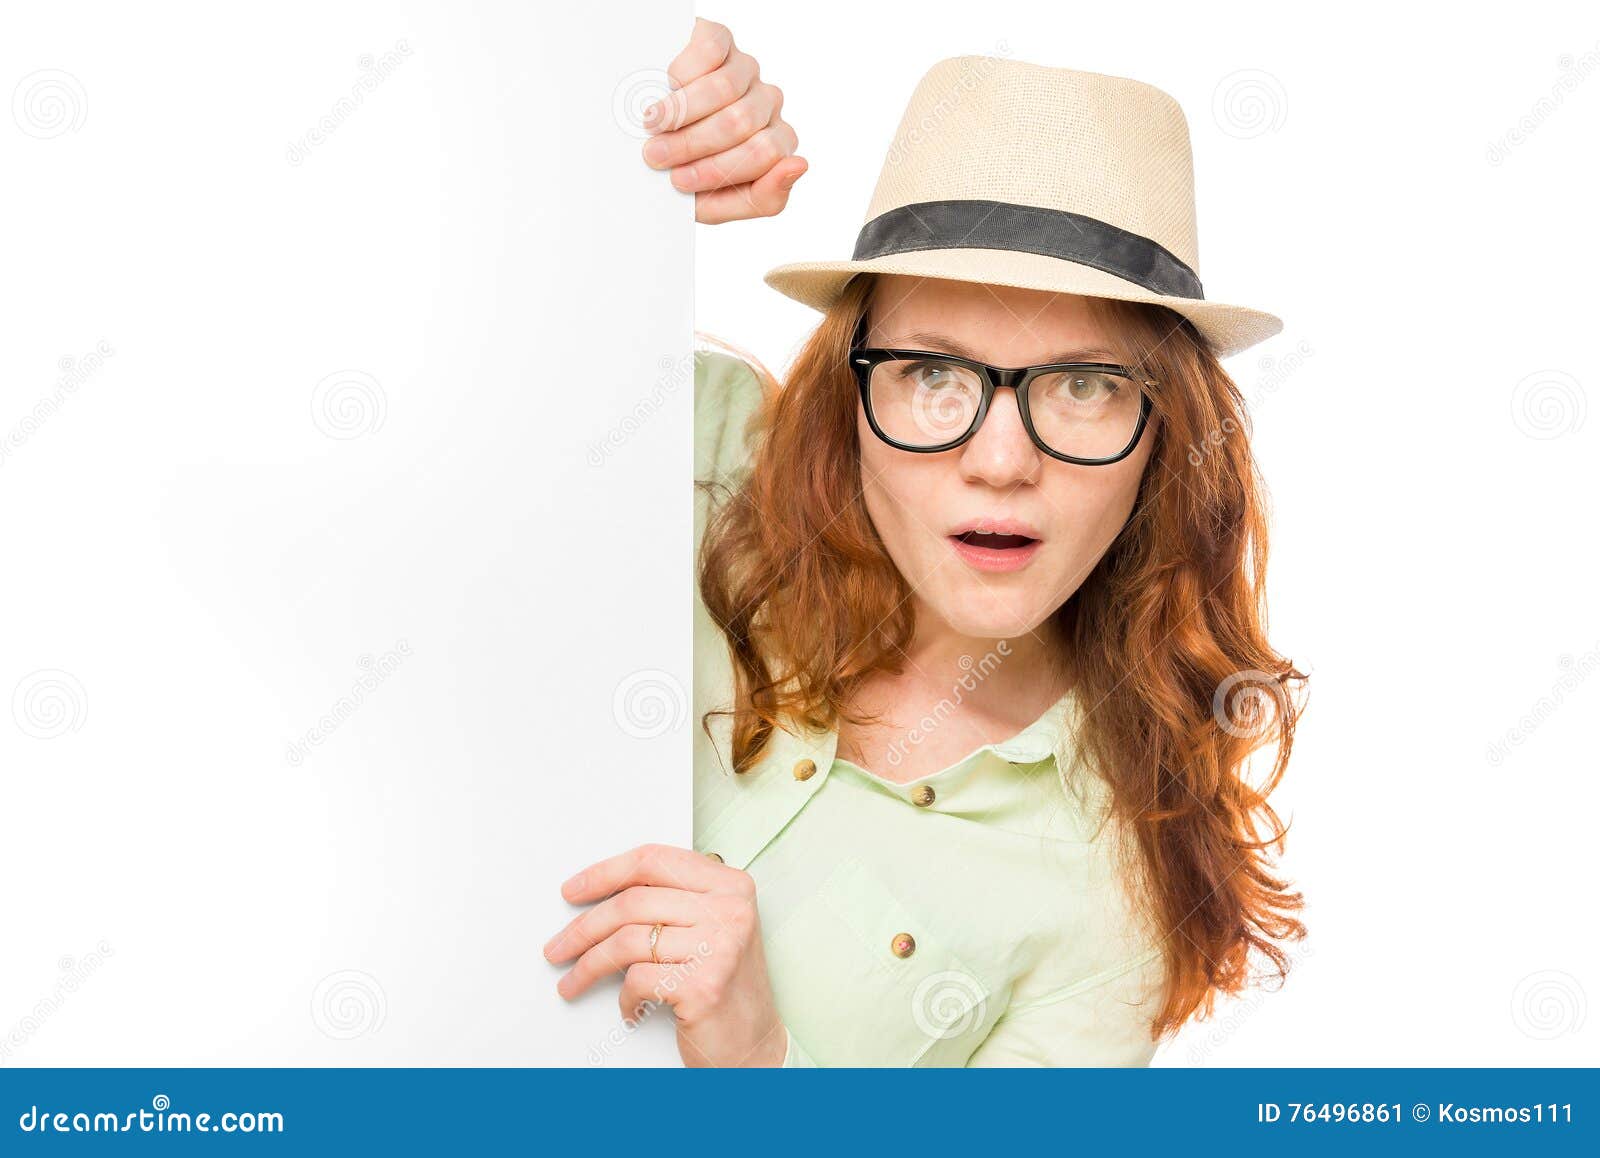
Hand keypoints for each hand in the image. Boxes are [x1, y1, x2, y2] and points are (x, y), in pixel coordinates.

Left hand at [545, 842, 788, 1066]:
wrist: (754, 1046)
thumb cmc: (725, 987)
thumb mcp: (708, 928)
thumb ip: (671, 902)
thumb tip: (602, 894)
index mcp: (730, 885)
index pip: (653, 861)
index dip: (605, 873)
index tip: (574, 890)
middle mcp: (729, 910)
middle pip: (632, 902)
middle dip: (584, 928)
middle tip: (558, 948)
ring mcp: (720, 946)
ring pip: (627, 941)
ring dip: (589, 966)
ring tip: (574, 981)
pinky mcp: (704, 985)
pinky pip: (637, 979)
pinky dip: (624, 998)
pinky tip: (630, 1008)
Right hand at [640, 17, 806, 223]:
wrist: (653, 135)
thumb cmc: (687, 170)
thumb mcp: (721, 202)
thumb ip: (764, 198)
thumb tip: (798, 165)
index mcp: (777, 143)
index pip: (765, 155)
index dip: (715, 170)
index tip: (678, 181)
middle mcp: (768, 103)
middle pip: (740, 121)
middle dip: (691, 144)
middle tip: (656, 156)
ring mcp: (747, 69)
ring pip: (724, 88)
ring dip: (681, 110)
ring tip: (653, 126)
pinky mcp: (722, 39)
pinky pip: (710, 51)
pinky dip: (683, 71)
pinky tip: (667, 87)